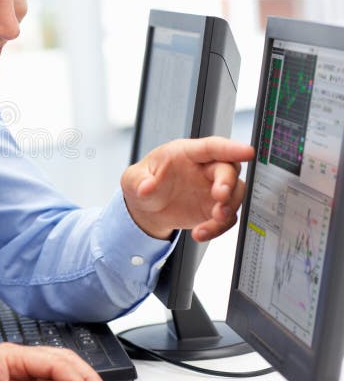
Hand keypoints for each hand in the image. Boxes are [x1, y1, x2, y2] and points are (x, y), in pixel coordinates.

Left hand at [121, 136, 254, 241]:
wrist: (147, 209)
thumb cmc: (143, 183)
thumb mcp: (133, 179)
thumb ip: (138, 181)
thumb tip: (145, 187)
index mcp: (186, 153)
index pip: (211, 147)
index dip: (231, 148)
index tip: (247, 151)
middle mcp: (204, 169)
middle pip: (228, 169)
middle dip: (228, 183)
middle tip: (220, 197)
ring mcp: (212, 189)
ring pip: (235, 194)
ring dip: (228, 207)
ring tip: (214, 219)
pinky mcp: (214, 209)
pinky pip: (226, 218)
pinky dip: (217, 228)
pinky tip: (200, 233)